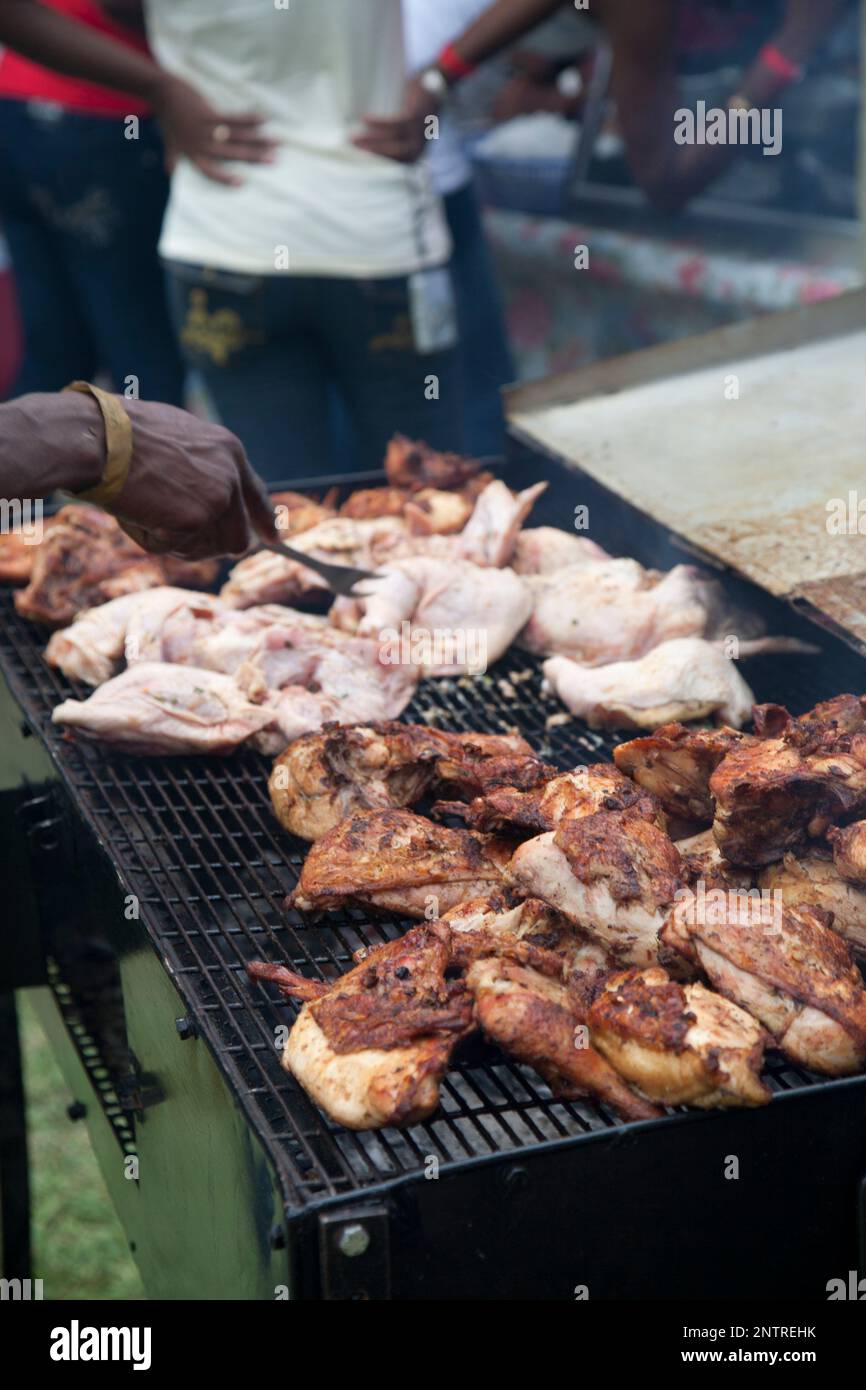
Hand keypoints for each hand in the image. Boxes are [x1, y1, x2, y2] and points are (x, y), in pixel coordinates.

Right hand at [107, 400, 277, 559]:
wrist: (101, 438)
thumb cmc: (122, 434)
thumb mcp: (176, 438)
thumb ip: (199, 466)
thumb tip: (201, 496)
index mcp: (229, 450)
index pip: (256, 495)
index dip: (264, 521)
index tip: (274, 539)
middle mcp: (231, 476)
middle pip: (238, 536)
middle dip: (213, 547)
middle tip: (186, 544)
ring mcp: (218, 499)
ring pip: (209, 549)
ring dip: (178, 543)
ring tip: (147, 514)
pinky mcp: (197, 520)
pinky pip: (174, 549)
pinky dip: (151, 539)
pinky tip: (136, 512)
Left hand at [152, 73, 276, 185]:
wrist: (162, 93)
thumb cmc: (167, 118)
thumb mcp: (169, 141)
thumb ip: (172, 157)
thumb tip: (170, 173)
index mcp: (193, 155)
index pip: (210, 171)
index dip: (225, 179)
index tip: (242, 182)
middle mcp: (201, 145)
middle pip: (232, 154)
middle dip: (255, 157)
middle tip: (274, 160)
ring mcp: (206, 129)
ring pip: (236, 137)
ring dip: (258, 139)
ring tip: (275, 141)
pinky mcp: (210, 113)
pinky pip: (233, 118)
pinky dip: (248, 118)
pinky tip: (264, 119)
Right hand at [352, 75, 437, 163]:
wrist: (435, 85)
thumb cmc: (416, 107)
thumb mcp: (408, 129)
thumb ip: (394, 139)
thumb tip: (366, 144)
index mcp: (415, 153)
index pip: (394, 165)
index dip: (375, 165)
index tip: (356, 165)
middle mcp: (418, 146)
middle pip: (392, 156)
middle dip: (370, 155)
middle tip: (350, 154)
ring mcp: (417, 132)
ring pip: (392, 141)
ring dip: (371, 140)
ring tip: (353, 139)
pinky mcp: (415, 116)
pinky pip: (395, 123)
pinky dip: (380, 122)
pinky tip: (365, 119)